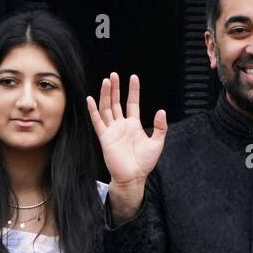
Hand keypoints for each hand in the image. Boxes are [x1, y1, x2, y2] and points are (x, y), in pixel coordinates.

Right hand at [86, 73, 166, 187]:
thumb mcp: (157, 143)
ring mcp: (112, 130)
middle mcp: (121, 125)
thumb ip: (160, 127)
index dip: (133, 90)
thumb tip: (161, 111)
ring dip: (105, 95)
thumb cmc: (144, 163)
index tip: (133, 78)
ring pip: (107, 108)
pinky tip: (91, 99)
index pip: (132, 103)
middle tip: (114, 75)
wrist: (134, 177)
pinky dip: (93, 110)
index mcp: (133, 125)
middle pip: (116, 102)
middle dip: (115, 89)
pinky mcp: (105, 138)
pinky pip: (97, 122)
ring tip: (106, 81)